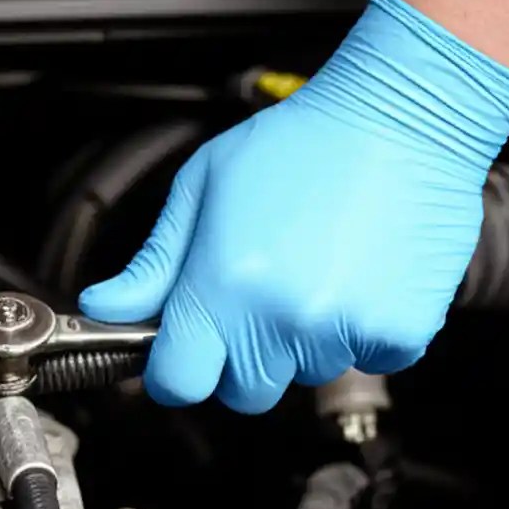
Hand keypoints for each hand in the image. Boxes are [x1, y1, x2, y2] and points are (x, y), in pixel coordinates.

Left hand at [79, 0, 508, 412]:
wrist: (404, 117)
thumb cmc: (302, 142)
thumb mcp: (201, 187)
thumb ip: (154, 263)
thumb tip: (104, 306)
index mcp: (223, 285)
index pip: (179, 382)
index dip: (176, 370)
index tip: (184, 351)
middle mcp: (282, 318)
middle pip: (245, 392)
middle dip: (242, 357)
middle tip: (257, 297)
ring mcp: (344, 330)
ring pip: (306, 374)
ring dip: (304, 341)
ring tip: (316, 269)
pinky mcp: (403, 331)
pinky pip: (369, 361)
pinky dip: (363, 333)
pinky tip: (358, 277)